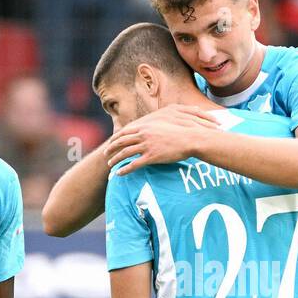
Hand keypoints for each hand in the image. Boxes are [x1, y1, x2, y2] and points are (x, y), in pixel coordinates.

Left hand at [105, 105, 220, 172]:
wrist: (192, 138)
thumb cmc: (183, 131)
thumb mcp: (166, 124)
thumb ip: (157, 126)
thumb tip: (155, 129)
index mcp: (146, 126)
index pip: (125, 132)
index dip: (116, 138)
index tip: (110, 143)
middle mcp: (143, 135)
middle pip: (121, 142)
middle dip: (111, 148)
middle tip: (106, 154)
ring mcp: (147, 146)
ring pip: (125, 153)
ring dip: (115, 160)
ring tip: (110, 165)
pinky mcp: (152, 157)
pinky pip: (134, 164)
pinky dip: (124, 169)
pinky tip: (119, 174)